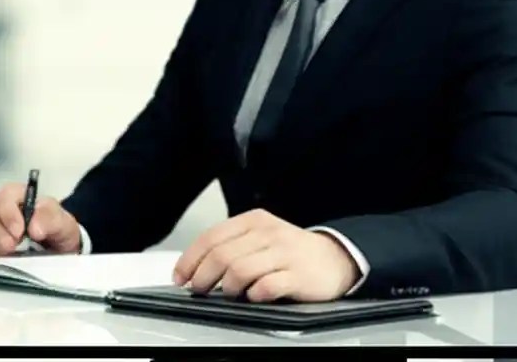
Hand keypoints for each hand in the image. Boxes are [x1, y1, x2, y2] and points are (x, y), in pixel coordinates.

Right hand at [0, 182, 82, 259]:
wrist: (57, 251)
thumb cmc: (57, 231)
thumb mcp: (62, 222)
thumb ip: (50, 219)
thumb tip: (33, 227)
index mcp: (18, 196)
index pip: (5, 197)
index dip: (8, 213)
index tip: (19, 232)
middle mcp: (0, 208)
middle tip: (13, 247)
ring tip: (10, 255)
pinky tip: (0, 259)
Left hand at [171, 209, 359, 301]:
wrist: (335, 258)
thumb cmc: (291, 251)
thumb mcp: (260, 237)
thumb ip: (232, 246)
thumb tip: (195, 268)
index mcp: (253, 220)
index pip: (211, 237)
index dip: (190, 259)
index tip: (181, 276)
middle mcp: (267, 233)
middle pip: (221, 255)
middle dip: (203, 277)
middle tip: (200, 290)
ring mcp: (284, 253)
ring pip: (240, 270)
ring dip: (228, 288)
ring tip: (231, 294)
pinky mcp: (298, 275)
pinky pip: (266, 286)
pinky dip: (254, 295)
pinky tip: (255, 296)